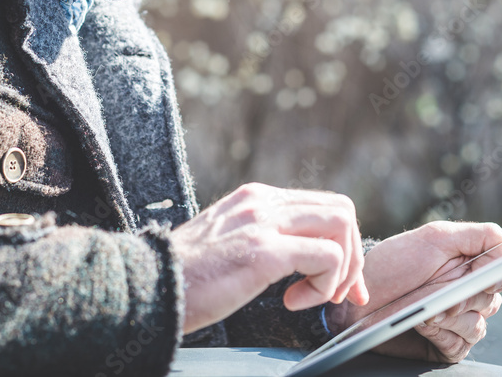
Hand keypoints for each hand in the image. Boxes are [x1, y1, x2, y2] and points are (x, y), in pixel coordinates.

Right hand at [171, 183, 368, 334]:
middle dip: (352, 257)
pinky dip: (323, 286)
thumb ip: (261, 238)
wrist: (149, 288)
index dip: (342, 244)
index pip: (321, 206)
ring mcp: (263, 222)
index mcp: (254, 198)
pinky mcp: (264, 251)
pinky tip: (292, 303)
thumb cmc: (185, 277)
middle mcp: (262, 201)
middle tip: (338, 295)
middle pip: (340, 210)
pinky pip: (327, 258)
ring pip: (341, 225)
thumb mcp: (228, 243)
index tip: (341, 284)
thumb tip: (301, 259)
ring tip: (314, 297)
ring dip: (340, 270)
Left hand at [327, 221, 501, 362]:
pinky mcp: (447, 343)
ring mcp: (458, 318)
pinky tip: (423, 325)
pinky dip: (443, 335)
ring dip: (451, 318)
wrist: (359, 296)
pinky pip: (462, 345)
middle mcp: (469, 291)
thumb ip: (478, 235)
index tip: (486, 277)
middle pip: (493, 299)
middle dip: (466, 297)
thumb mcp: (434, 237)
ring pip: (478, 324)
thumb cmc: (393, 262)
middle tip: (438, 294)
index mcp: (470, 263)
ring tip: (424, 311)